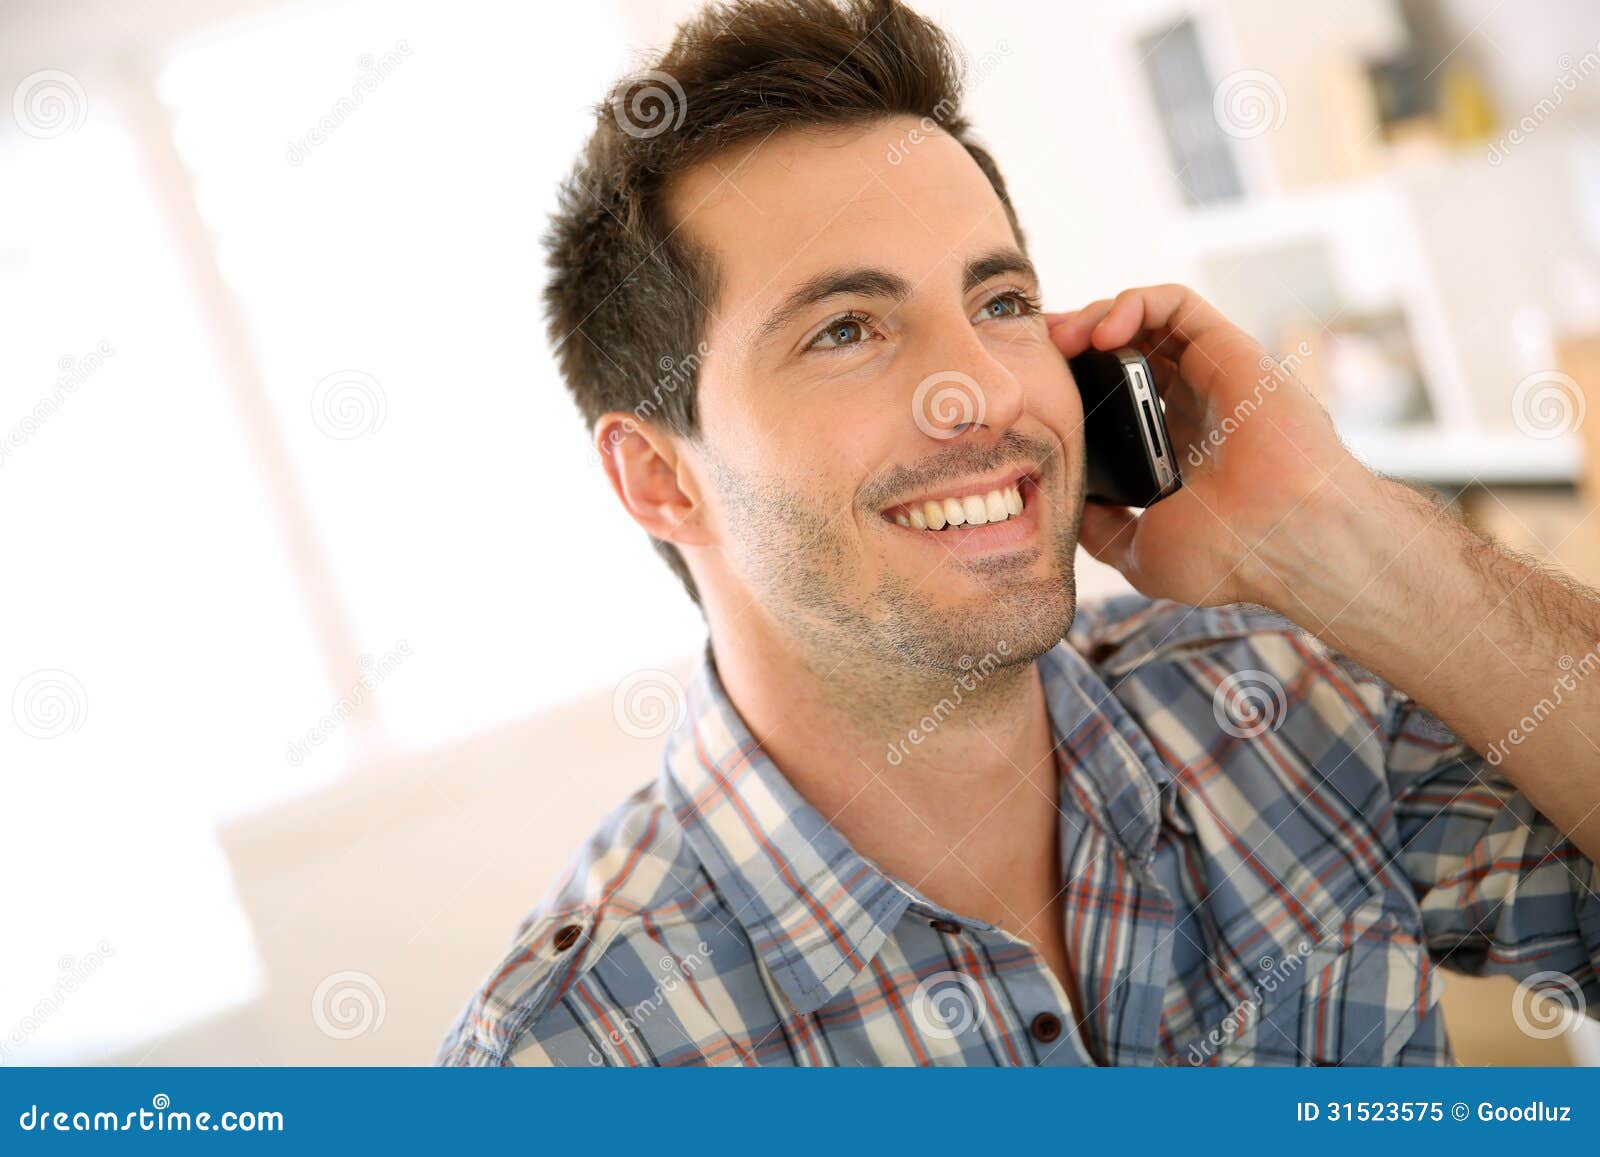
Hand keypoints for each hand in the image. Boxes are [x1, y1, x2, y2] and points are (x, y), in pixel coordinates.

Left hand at [1047, 284, 1371, 610]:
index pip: (1121, 398)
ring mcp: (1214, 376)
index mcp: (1179, 449)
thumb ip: (1105, 533)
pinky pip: (1177, 304)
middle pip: (1128, 353)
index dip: (1077, 386)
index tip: (1039, 390)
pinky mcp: (1230, 350)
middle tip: (1040, 353)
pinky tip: (1103, 332)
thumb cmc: (1229, 556)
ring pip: (1148, 321)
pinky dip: (1134, 303)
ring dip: (1096, 317)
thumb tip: (1072, 511)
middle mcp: (1197, 407)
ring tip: (1064, 339)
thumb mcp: (1143, 554)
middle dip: (1076, 344)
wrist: (1284, 540)